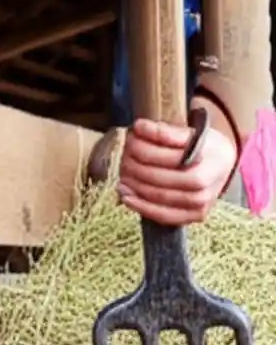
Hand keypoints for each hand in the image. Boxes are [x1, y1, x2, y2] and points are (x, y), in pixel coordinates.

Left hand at [117, 116, 236, 224]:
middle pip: (155, 176)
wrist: (222, 167)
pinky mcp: (192, 217)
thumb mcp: (192, 133)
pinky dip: (140, 206)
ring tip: (123, 173)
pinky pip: (161, 215)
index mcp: (206, 159)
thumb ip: (166, 131)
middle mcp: (204, 184)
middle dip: (134, 164)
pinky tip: (126, 195)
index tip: (132, 135)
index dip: (143, 145)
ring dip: (133, 184)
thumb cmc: (204, 148)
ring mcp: (199, 204)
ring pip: (155, 195)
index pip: (164, 155)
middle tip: (125, 155)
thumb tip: (140, 127)